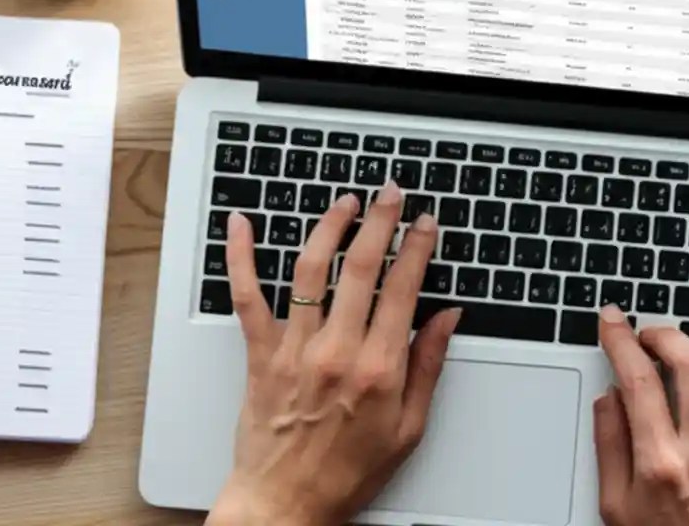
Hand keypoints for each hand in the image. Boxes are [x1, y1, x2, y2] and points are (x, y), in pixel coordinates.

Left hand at [207, 183, 461, 525]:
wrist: (286, 505)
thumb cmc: (347, 473)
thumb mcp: (410, 428)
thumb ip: (429, 366)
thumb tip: (448, 318)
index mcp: (379, 370)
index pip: (403, 289)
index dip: (417, 247)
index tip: (424, 223)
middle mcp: (337, 353)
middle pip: (361, 268)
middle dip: (380, 221)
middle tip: (390, 194)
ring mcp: (295, 351)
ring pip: (310, 271)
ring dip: (329, 228)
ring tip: (344, 202)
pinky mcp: (260, 356)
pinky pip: (246, 298)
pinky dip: (239, 257)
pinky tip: (240, 225)